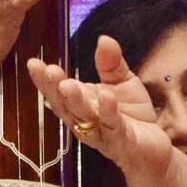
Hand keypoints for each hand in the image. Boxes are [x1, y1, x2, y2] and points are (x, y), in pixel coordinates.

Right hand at [28, 36, 186, 186]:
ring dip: (76, 101)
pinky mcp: (122, 142)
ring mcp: (102, 133)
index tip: (33, 63)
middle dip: (55, 88)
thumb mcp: (122, 82)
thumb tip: (104, 38)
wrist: (153, 148)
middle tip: (48, 71)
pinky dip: (109, 112)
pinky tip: (106, 97)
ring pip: (85, 118)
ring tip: (69, 84)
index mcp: (81, 103)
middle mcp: (85, 120)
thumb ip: (111, 63)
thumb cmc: (132, 115)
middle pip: (66, 105)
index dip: (44, 79)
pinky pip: (114, 127)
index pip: (58, 91)